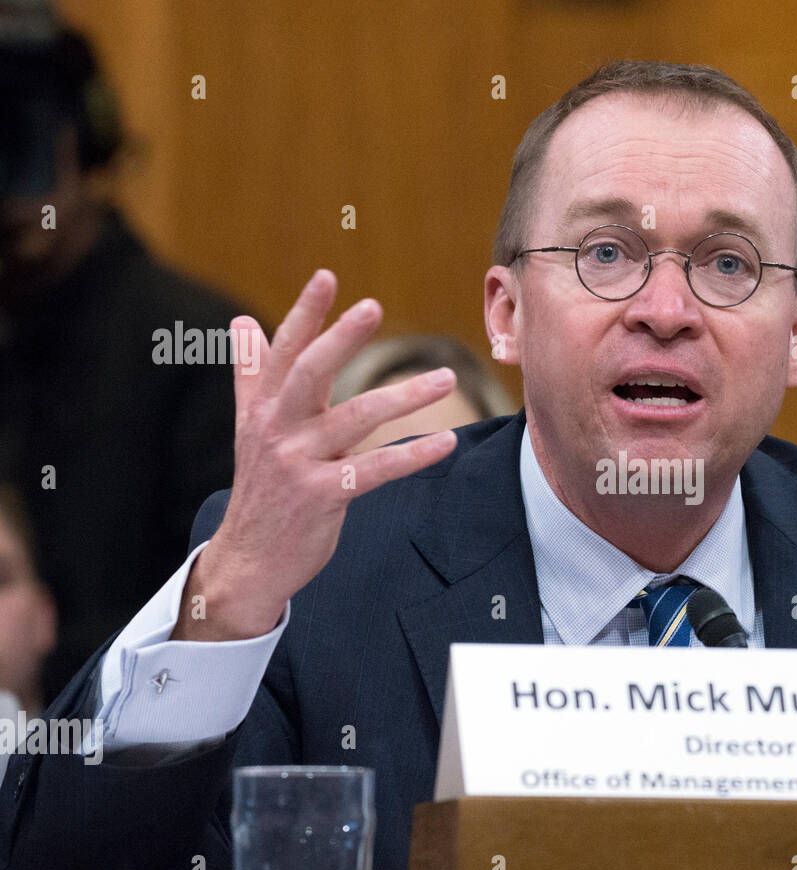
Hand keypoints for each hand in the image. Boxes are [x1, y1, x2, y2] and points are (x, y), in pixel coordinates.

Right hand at [172, 270, 460, 641]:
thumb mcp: (251, 427)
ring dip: (403, 396)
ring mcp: (298, 463)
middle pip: (308, 373)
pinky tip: (445, 442)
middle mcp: (278, 429)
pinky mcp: (322, 496)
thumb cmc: (262, 489)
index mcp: (264, 408)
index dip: (305, 313)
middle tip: (372, 306)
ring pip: (353, 419)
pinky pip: (374, 470)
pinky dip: (411, 455)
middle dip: (340, 338)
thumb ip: (251, 373)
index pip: (283, 351)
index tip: (327, 276)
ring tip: (446, 378)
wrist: (248, 559)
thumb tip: (243, 320)